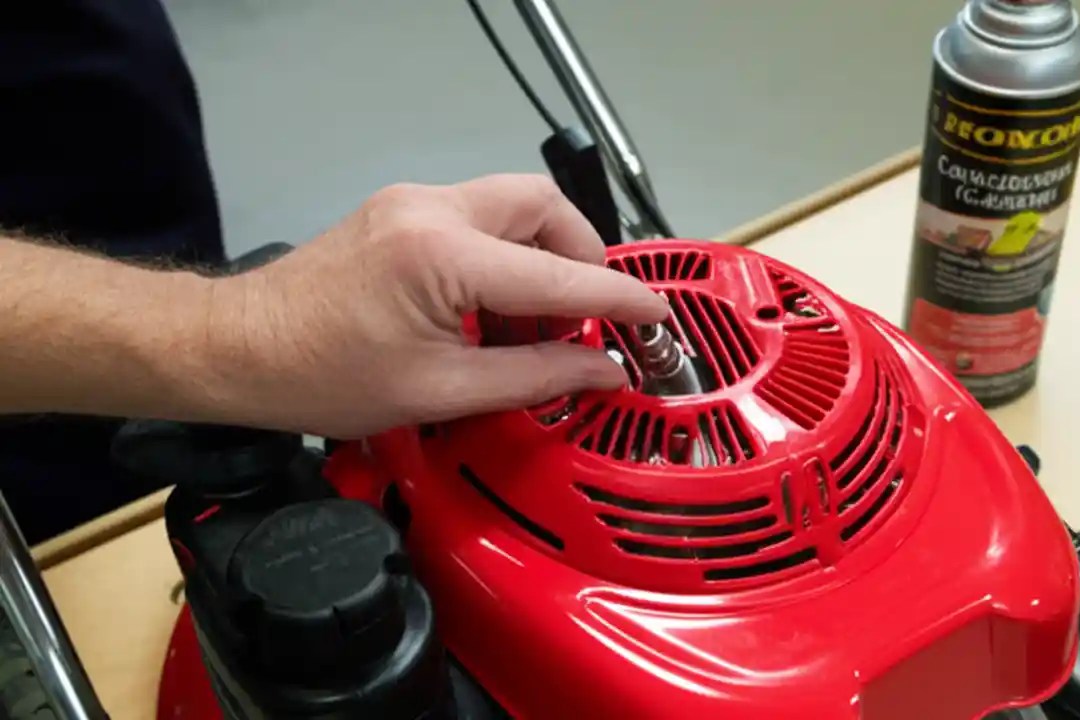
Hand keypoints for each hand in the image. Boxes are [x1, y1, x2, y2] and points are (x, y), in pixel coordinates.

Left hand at [201, 175, 666, 437]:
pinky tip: (495, 315)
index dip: (619, 299)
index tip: (658, 320)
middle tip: (586, 323)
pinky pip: (481, 220)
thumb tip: (601, 372)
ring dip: (544, 261)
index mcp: (442, 254)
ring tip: (535, 330)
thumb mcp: (439, 393)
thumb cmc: (321, 378)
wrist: (236, 350)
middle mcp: (432, 209)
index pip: (560, 272)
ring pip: (516, 207)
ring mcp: (413, 203)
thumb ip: (534, 377)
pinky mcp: (402, 212)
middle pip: (544, 207)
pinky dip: (507, 260)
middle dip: (581, 260)